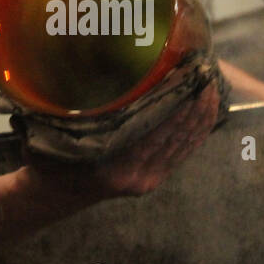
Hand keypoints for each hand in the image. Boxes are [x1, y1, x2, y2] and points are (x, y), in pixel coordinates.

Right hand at [29, 82, 221, 200]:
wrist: (55, 194)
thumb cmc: (51, 158)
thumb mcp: (56, 133)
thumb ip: (79, 110)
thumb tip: (91, 69)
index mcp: (115, 164)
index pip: (156, 126)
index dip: (175, 99)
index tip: (186, 73)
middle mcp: (138, 175)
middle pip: (176, 134)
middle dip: (194, 101)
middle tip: (206, 71)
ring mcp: (150, 179)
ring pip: (185, 143)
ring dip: (201, 114)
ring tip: (212, 84)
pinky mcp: (156, 179)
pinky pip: (184, 152)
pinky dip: (198, 130)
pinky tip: (208, 110)